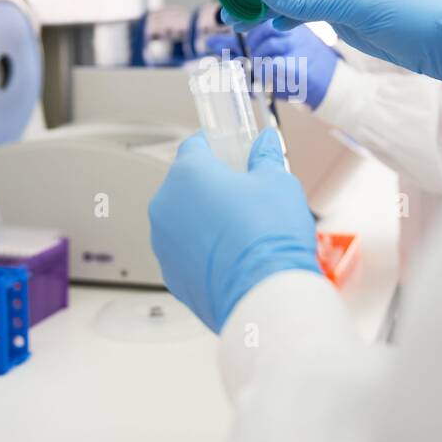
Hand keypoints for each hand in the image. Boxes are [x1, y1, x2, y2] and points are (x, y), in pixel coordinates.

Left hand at [148, 129, 319, 331]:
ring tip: (242, 231)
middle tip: (245, 194)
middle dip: (212, 186)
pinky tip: (233, 257)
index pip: (195, 146)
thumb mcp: (278, 183)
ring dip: (205, 220)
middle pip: (187, 185)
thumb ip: (266, 158)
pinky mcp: (171, 275)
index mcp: (187, 174)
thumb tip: (266, 144)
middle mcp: (165, 206)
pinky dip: (203, 251)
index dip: (216, 146)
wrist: (264, 297)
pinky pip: (185, 252)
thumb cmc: (269, 238)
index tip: (231, 150)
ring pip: (183, 220)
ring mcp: (164, 244)